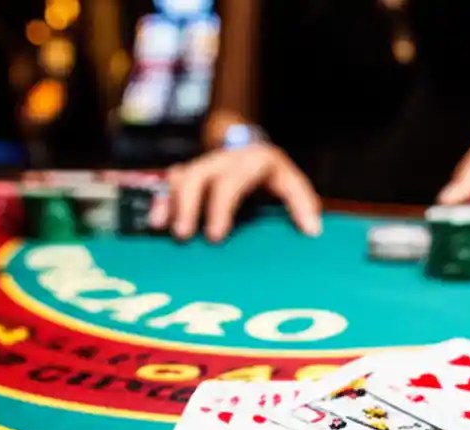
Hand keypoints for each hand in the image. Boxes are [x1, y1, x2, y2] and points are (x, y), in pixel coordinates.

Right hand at [152, 143, 321, 242]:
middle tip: (184, 235)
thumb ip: (302, 204)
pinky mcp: (189, 176)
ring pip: (180, 178)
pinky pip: (169, 186)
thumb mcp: (291, 184)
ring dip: (171, 204)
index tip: (214, 236)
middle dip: (188, 205)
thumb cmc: (274, 178)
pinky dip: (162, 203)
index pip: (232, 182)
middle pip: (199, 176)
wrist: (253, 152)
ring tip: (164, 229)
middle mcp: (223, 160)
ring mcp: (203, 166)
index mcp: (251, 161)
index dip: (220, 208)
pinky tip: (156, 223)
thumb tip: (313, 231)